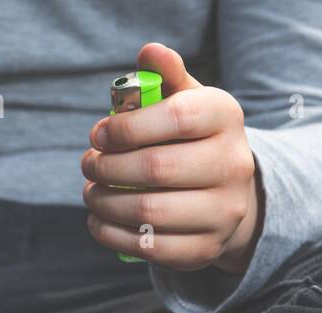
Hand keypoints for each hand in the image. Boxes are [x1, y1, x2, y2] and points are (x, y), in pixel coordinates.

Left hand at [82, 42, 261, 272]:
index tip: (98, 135)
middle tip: (88, 165)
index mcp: (225, 118)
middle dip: (107, 167)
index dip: (126, 127)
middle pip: (156, 168)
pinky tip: (98, 220)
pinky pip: (149, 248)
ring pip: (149, 212)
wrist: (231, 196)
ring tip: (91, 192)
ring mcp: (223, 212)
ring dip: (104, 202)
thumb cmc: (193, 140)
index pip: (176, 117)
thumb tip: (149, 52)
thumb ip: (166, 77)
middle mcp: (233, 165)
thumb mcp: (188, 102)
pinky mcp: (205, 250)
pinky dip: (111, 234)